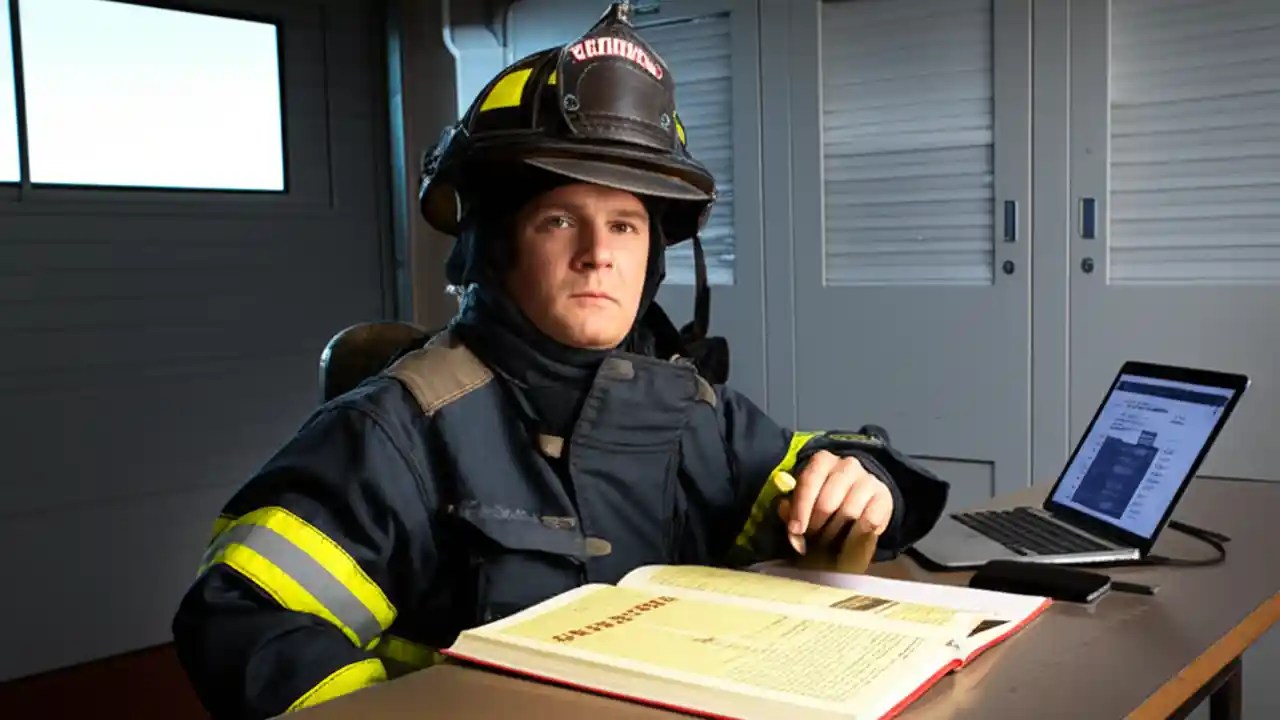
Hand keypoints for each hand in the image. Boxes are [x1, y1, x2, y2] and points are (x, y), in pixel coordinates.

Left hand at [777, 450, 893, 549]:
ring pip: (849, 513)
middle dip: (816, 526)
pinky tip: (848, 540)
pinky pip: (869, 521)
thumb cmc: (825, 497)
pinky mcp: (883, 497)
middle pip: (828, 501)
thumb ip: (792, 512)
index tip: (796, 530)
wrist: (861, 496)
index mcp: (823, 461)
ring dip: (835, 533)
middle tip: (811, 540)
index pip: (809, 482)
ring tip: (828, 542)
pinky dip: (856, 535)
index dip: (800, 509)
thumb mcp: (805, 499)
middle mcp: (847, 465)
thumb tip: (793, 532)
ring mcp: (868, 479)